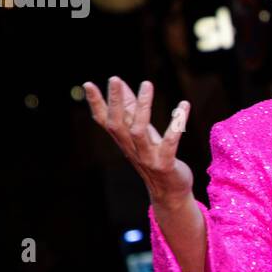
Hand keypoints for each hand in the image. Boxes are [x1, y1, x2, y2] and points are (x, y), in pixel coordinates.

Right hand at [83, 77, 193, 208]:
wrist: (170, 193)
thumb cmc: (156, 158)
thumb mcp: (144, 133)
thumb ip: (132, 110)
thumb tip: (123, 85)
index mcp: (125, 141)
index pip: (105, 121)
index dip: (96, 104)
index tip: (88, 84)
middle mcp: (132, 149)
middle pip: (118, 125)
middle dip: (115, 102)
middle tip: (114, 79)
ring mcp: (147, 158)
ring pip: (138, 131)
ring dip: (142, 108)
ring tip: (146, 84)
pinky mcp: (165, 165)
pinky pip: (169, 143)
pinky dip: (176, 124)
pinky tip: (184, 105)